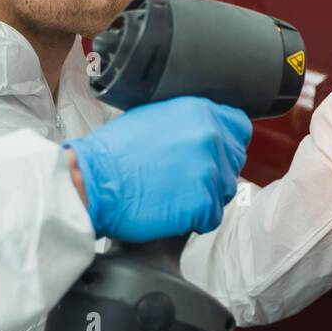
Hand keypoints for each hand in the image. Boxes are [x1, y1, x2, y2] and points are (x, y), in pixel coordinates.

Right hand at [63, 96, 251, 240]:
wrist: (91, 182)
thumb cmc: (114, 153)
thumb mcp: (154, 116)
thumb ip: (187, 122)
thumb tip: (207, 129)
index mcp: (201, 111)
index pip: (239, 128)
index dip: (227, 143)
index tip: (213, 154)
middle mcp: (210, 137)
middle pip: (234, 161)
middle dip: (215, 172)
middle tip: (182, 179)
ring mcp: (209, 170)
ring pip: (225, 190)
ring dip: (204, 196)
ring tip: (172, 194)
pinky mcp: (203, 202)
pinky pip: (211, 216)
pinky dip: (194, 219)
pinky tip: (169, 210)